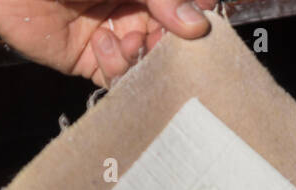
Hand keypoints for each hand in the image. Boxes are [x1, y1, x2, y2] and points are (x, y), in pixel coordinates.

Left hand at [0, 0, 216, 85]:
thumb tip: (198, 23)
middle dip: (172, 43)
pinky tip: (104, 45)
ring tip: (129, 40)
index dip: (196, 15)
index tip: (204, 22)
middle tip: (169, 41)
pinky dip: (119, 67)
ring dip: (144, 55)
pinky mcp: (90, 61)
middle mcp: (132, 10)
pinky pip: (119, 77)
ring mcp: (113, 35)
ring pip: (149, 60)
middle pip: (171, 38)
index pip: (183, 6)